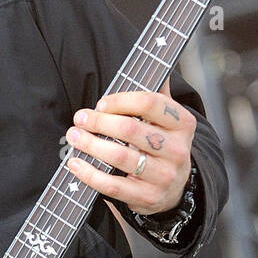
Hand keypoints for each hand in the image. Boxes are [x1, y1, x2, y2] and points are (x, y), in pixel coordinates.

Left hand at [64, 79, 196, 215]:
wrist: (174, 189)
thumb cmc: (162, 146)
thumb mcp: (168, 120)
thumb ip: (158, 93)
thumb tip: (151, 60)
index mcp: (183, 123)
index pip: (150, 103)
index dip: (120, 101)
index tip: (101, 103)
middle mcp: (178, 150)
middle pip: (130, 129)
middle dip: (98, 122)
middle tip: (79, 119)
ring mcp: (164, 175)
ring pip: (120, 157)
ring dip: (90, 145)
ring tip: (74, 137)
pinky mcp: (148, 197)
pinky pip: (113, 185)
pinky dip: (90, 174)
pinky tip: (75, 164)